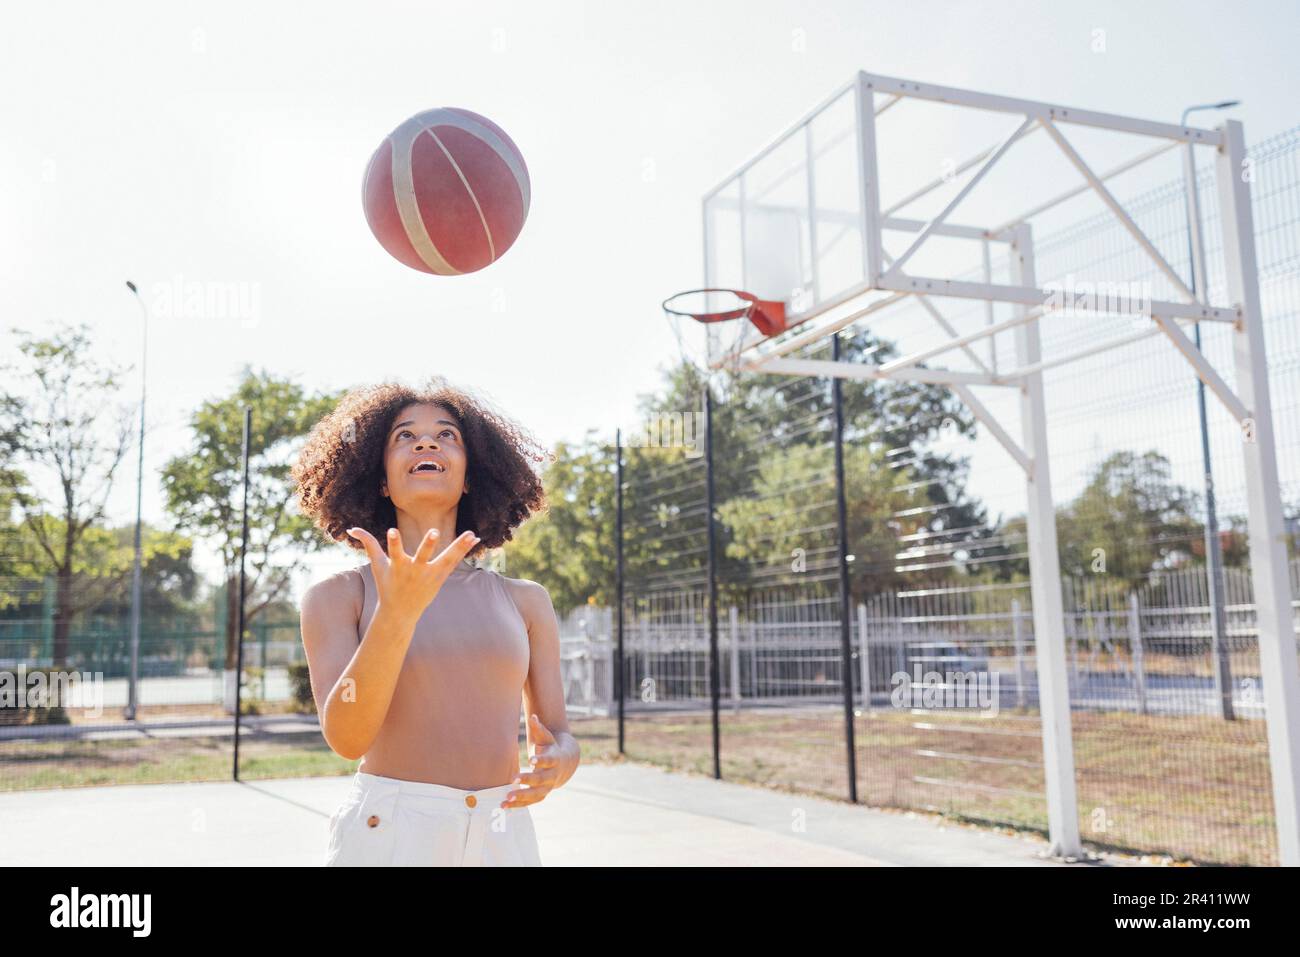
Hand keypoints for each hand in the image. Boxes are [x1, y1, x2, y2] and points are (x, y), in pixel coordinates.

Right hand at [347, 526, 478, 621]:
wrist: (400, 613)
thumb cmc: (387, 585)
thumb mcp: (377, 566)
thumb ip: (368, 544)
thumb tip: (352, 529)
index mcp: (398, 566)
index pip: (394, 551)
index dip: (393, 541)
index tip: (392, 530)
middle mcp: (414, 570)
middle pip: (422, 555)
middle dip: (427, 545)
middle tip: (434, 532)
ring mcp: (429, 575)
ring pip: (445, 558)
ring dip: (458, 546)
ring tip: (471, 533)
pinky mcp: (440, 577)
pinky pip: (454, 562)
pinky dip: (463, 550)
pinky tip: (475, 538)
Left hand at [501, 714, 560, 808]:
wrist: (564, 764)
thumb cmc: (551, 747)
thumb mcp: (547, 737)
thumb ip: (539, 728)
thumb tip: (533, 716)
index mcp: (555, 760)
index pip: (549, 761)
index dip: (541, 761)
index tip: (531, 760)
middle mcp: (552, 776)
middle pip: (541, 780)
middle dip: (528, 780)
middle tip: (514, 779)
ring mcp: (547, 788)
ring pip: (535, 795)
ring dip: (521, 797)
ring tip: (506, 798)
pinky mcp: (541, 796)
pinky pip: (529, 803)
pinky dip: (517, 805)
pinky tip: (503, 805)